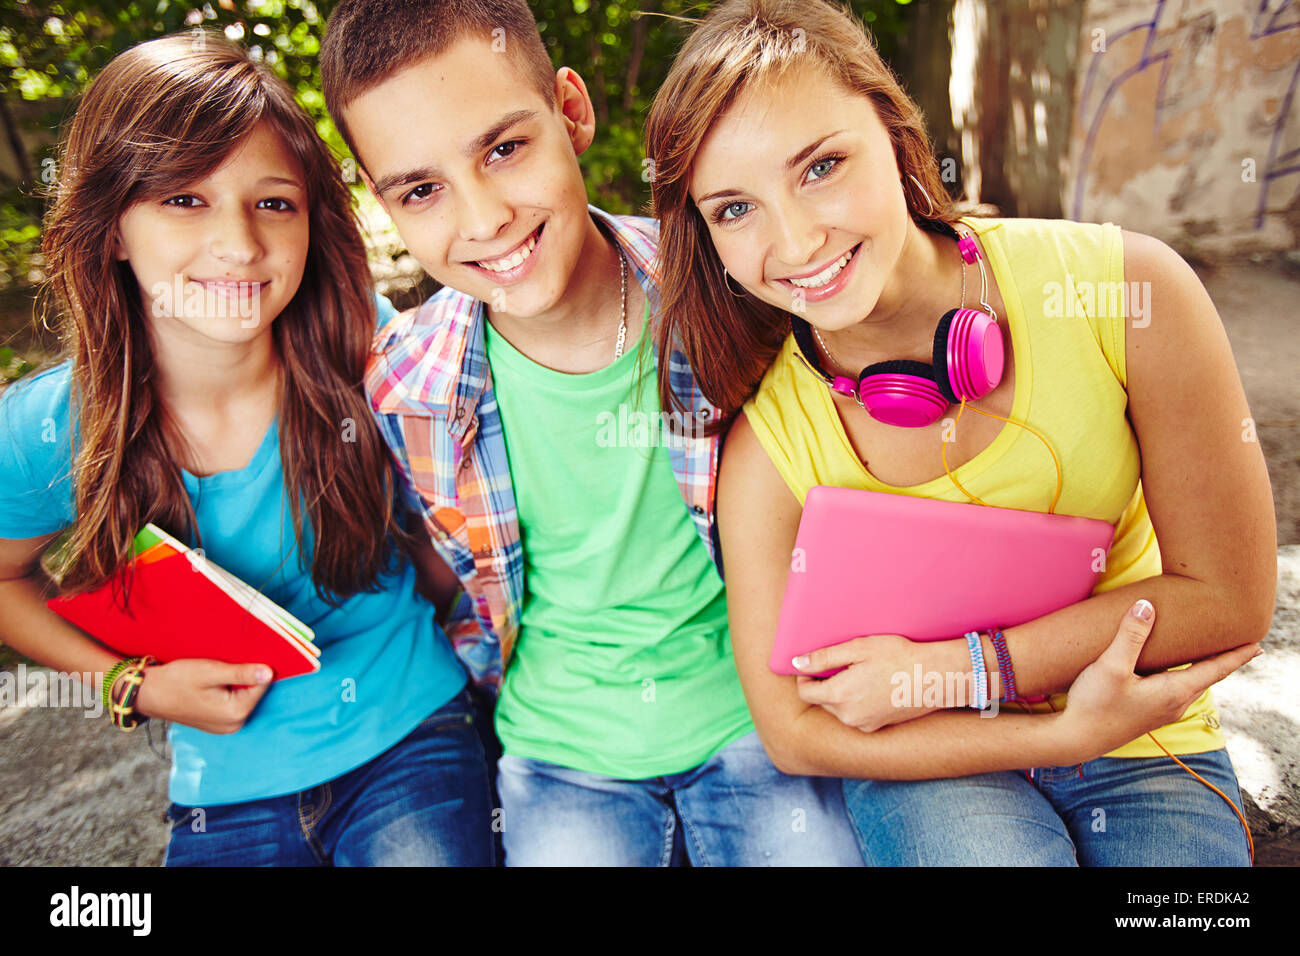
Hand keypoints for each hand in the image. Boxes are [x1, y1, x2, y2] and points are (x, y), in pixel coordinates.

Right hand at [131, 658, 273, 734]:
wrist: (148, 693)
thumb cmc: (176, 680)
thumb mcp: (210, 672)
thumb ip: (241, 673)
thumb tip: (270, 673)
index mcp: (235, 713)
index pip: (262, 685)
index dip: (257, 666)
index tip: (243, 655)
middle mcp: (234, 725)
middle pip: (255, 692)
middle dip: (247, 675)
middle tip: (227, 662)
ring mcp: (227, 726)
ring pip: (245, 696)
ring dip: (238, 682)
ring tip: (218, 672)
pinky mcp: (219, 723)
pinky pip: (235, 702)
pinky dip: (230, 690)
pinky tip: (216, 682)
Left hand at [794, 634, 944, 731]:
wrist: (934, 676)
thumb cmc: (897, 656)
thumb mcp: (858, 648)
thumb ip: (823, 658)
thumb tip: (796, 663)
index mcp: (839, 696)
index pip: (804, 692)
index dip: (805, 676)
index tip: (815, 664)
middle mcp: (847, 716)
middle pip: (821, 700)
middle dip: (824, 683)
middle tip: (844, 664)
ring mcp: (863, 725)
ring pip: (838, 709)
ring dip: (840, 694)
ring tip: (861, 674)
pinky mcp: (876, 727)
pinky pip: (855, 716)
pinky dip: (856, 703)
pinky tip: (874, 687)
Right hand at [1058, 600, 1260, 762]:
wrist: (1075, 738)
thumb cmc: (1094, 704)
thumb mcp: (1111, 666)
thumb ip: (1131, 635)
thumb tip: (1147, 606)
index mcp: (1174, 691)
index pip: (1215, 669)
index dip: (1236, 656)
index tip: (1257, 646)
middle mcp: (1174, 703)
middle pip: (1206, 677)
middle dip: (1222, 660)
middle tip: (1237, 644)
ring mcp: (1161, 711)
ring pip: (1190, 684)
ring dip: (1201, 668)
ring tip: (1207, 653)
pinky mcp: (1147, 713)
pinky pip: (1175, 690)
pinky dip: (1183, 675)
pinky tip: (1170, 669)